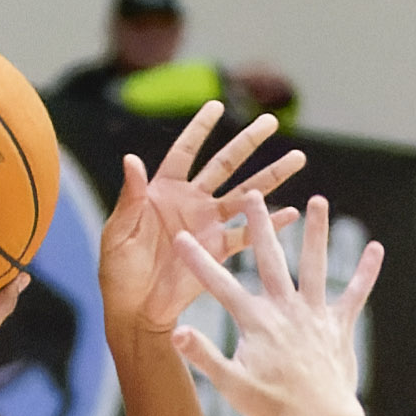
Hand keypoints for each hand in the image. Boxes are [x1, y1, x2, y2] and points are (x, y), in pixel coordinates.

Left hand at [98, 101, 304, 336]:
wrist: (135, 310)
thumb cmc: (118, 271)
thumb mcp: (118, 232)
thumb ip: (130, 197)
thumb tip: (132, 159)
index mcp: (163, 190)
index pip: (185, 151)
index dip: (199, 129)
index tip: (217, 105)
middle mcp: (190, 202)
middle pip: (224, 165)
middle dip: (248, 143)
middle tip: (271, 121)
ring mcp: (207, 225)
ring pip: (244, 194)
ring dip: (270, 178)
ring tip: (297, 159)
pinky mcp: (219, 250)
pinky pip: (248, 234)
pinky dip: (270, 224)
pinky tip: (292, 211)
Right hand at [170, 194, 383, 415]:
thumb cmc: (272, 406)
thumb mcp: (230, 384)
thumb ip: (203, 355)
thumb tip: (175, 333)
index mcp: (256, 322)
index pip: (220, 286)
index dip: (198, 262)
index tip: (182, 239)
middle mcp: (286, 309)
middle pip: (270, 259)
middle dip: (259, 224)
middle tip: (253, 194)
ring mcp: (314, 315)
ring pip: (314, 265)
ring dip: (316, 232)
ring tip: (318, 201)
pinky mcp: (338, 326)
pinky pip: (355, 294)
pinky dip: (365, 272)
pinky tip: (375, 248)